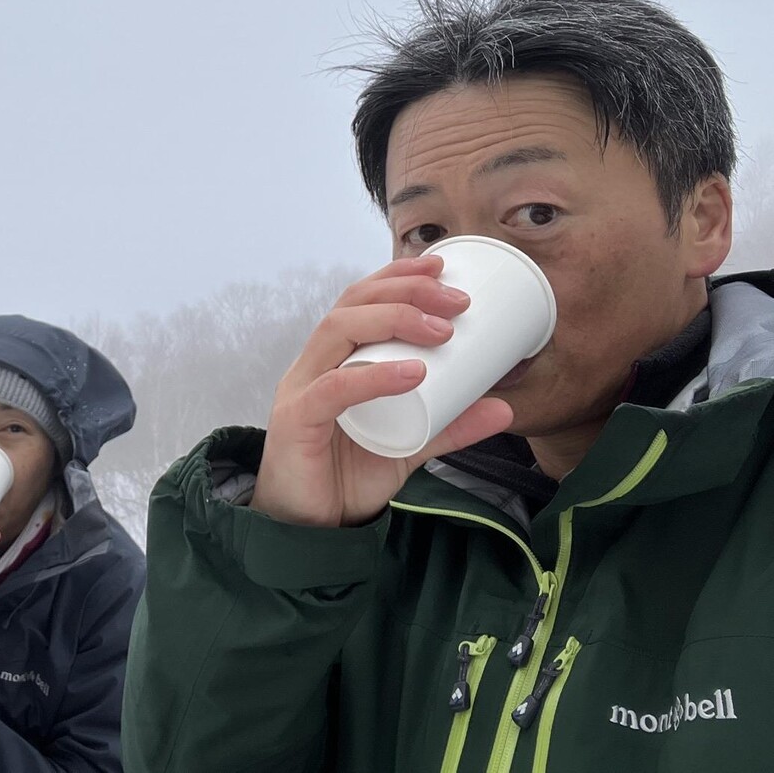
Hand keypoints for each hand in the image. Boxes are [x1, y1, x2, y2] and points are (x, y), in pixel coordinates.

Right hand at [250, 254, 513, 528]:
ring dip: (394, 320)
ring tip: (442, 329)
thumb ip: (449, 426)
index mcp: (334, 360)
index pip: (359, 300)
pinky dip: (373, 376)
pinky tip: (412, 373)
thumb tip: (505, 408)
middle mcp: (313, 365)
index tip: (441, 267)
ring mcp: (299, 389)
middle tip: (458, 300)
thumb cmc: (346, 478)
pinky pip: (333, 388)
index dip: (396, 276)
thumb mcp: (409, 446)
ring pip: (338, 331)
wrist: (308, 533)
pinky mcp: (295, 421)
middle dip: (406, 290)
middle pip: (351, 304)